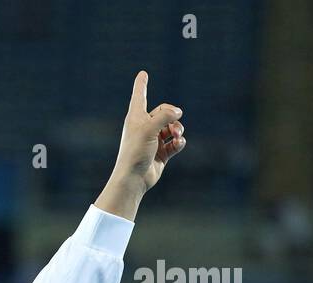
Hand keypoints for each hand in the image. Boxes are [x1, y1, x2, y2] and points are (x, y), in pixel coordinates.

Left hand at [95, 70, 185, 219]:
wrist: (133, 178)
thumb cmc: (136, 152)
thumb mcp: (149, 128)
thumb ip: (165, 115)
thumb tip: (178, 111)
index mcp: (135, 118)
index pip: (140, 96)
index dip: (142, 84)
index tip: (142, 73)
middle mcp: (143, 127)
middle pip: (164, 111)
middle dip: (173, 115)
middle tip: (174, 123)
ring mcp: (153, 140)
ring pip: (172, 127)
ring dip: (178, 128)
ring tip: (176, 135)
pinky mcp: (160, 153)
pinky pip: (175, 142)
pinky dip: (179, 142)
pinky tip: (178, 144)